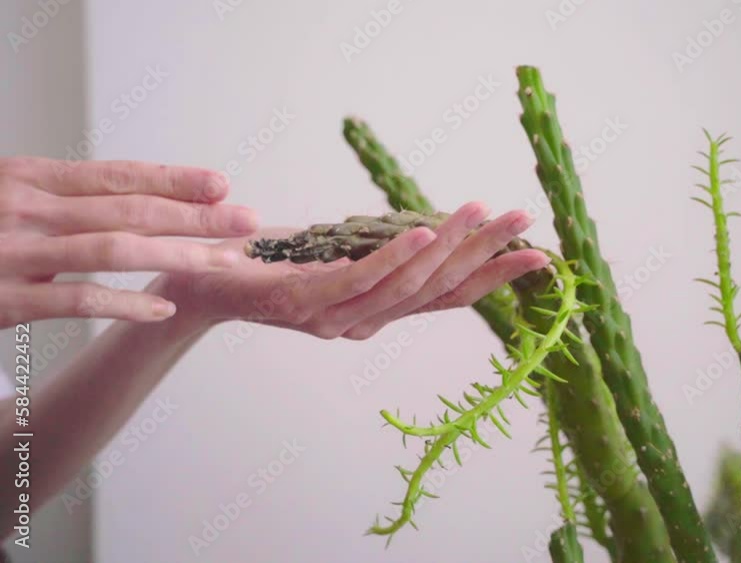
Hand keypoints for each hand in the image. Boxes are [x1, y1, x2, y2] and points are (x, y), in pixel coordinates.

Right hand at [0, 157, 257, 327]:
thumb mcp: (8, 196)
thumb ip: (62, 198)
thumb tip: (138, 200)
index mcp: (29, 177)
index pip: (117, 174)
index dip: (174, 179)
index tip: (222, 183)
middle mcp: (25, 208)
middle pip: (128, 208)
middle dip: (195, 216)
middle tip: (246, 220)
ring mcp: (14, 253)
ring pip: (112, 249)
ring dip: (176, 255)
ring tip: (223, 261)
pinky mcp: (3, 300)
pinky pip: (75, 300)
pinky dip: (124, 304)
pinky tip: (163, 309)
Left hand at [156, 202, 549, 339]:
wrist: (199, 282)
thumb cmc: (271, 263)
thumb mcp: (337, 256)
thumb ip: (381, 254)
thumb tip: (431, 227)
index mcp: (377, 316)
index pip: (448, 298)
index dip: (493, 276)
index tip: (536, 253)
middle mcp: (364, 325)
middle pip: (438, 291)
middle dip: (486, 256)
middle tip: (524, 221)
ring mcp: (335, 318)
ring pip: (406, 285)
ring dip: (448, 246)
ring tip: (480, 211)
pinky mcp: (305, 302)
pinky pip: (360, 280)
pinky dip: (396, 257)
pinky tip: (424, 230)